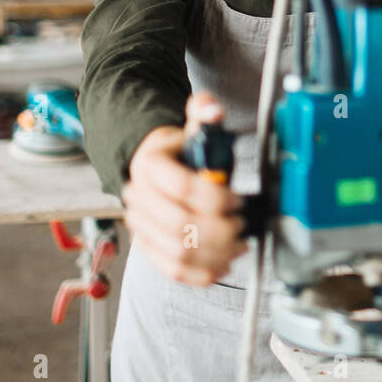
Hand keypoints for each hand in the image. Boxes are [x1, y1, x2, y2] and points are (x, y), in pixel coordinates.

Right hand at [122, 93, 246, 285]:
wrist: (155, 168)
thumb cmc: (181, 151)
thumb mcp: (192, 128)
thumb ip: (204, 115)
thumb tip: (212, 108)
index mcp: (149, 167)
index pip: (181, 187)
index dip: (215, 196)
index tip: (238, 199)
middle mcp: (139, 198)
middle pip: (180, 225)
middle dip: (219, 229)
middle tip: (242, 225)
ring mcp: (140, 227)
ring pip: (178, 252)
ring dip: (215, 253)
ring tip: (239, 245)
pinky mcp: (149, 248)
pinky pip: (172, 269)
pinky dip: (201, 273)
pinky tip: (224, 264)